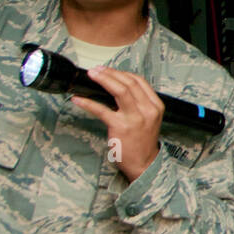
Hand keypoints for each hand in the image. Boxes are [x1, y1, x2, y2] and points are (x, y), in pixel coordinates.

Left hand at [70, 65, 163, 181]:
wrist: (143, 163)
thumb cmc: (143, 141)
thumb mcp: (149, 119)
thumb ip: (139, 103)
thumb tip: (116, 88)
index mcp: (155, 105)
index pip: (139, 81)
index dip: (122, 72)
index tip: (109, 70)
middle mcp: (147, 110)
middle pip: (128, 83)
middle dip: (110, 73)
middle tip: (96, 70)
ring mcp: (135, 118)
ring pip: (119, 90)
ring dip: (103, 80)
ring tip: (91, 76)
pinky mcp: (121, 127)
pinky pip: (102, 110)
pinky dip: (88, 102)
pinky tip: (79, 99)